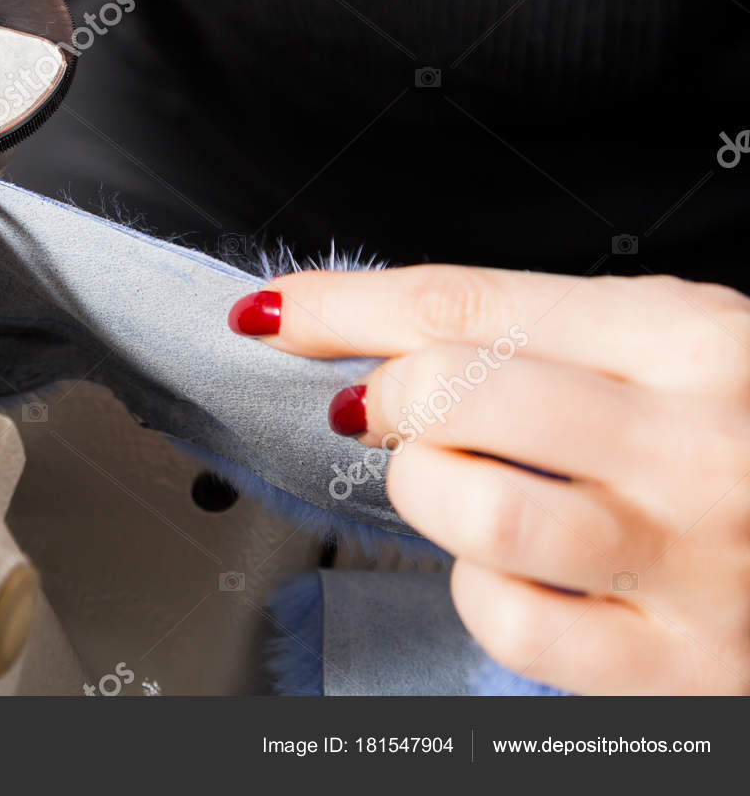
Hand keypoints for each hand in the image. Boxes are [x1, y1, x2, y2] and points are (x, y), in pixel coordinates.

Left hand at [228, 265, 749, 693]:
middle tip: (389, 411)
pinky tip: (510, 570)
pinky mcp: (676, 664)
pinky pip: (515, 624)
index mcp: (690, 339)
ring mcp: (690, 561)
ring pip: (479, 511)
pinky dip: (480, 591)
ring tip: (450, 483)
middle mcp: (692, 444)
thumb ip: (537, 332)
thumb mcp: (672, 344)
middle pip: (456, 394)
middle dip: (387, 398)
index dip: (342, 306)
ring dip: (426, 491)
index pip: (465, 304)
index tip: (275, 312)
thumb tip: (359, 329)